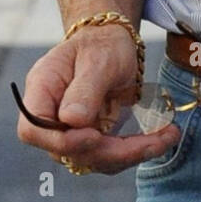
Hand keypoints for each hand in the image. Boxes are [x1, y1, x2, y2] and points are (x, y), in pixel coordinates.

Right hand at [15, 26, 178, 173]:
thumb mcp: (98, 58)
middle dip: (110, 152)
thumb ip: (85, 88)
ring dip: (130, 155)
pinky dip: (137, 150)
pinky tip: (164, 137)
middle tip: (152, 141)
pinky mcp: (92, 138)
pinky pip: (110, 155)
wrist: (112, 41)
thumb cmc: (102, 43)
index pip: (33, 129)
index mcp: (42, 89)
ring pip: (92, 159)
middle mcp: (52, 114)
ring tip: (167, 137)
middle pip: (67, 151)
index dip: (61, 141)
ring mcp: (71, 129)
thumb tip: (72, 121)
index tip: (94, 136)